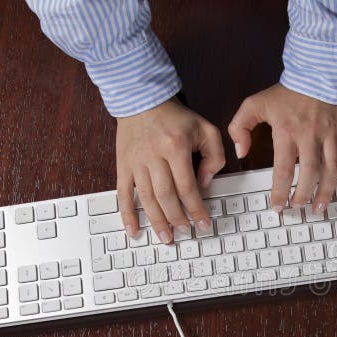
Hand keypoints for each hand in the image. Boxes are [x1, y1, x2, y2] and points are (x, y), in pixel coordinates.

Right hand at [116, 98, 224, 242]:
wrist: (141, 98)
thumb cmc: (175, 116)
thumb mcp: (205, 129)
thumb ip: (214, 156)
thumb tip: (205, 184)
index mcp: (175, 148)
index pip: (188, 187)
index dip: (196, 209)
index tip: (204, 224)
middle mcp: (154, 156)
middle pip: (166, 196)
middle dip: (177, 219)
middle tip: (186, 233)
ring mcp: (136, 162)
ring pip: (147, 198)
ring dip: (157, 221)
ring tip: (166, 238)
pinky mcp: (122, 164)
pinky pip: (123, 193)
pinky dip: (126, 214)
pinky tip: (133, 230)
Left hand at [228, 84, 336, 213]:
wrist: (321, 69)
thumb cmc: (288, 91)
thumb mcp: (256, 103)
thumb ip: (240, 127)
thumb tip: (241, 153)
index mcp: (288, 132)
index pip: (283, 169)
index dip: (280, 191)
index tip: (278, 206)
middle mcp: (312, 137)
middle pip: (309, 174)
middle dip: (303, 195)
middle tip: (298, 208)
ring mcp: (333, 137)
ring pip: (332, 171)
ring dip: (326, 193)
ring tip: (319, 209)